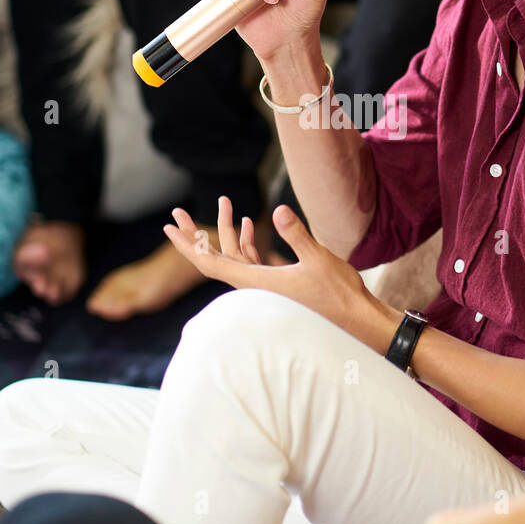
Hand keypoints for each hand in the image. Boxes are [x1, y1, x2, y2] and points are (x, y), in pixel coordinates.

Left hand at [163, 198, 397, 349]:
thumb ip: (296, 234)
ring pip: (233, 258)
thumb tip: (279, 209)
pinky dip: (246, 242)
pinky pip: (251, 262)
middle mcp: (254, 287)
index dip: (187, 245)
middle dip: (193, 235)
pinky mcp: (277, 286)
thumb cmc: (338, 293)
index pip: (210, 263)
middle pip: (213, 259)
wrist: (355, 320)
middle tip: (176, 213)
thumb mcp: (318, 259)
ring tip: (221, 203)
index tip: (169, 227)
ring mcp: (265, 287)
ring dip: (223, 232)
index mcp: (255, 283)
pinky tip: (250, 222)